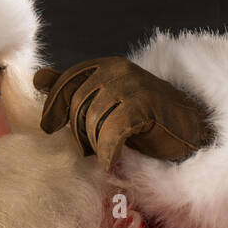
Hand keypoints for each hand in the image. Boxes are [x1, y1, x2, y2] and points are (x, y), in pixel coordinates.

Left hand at [34, 56, 213, 170]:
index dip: (55, 105)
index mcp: (106, 65)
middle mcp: (118, 70)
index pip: (68, 81)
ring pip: (94, 119)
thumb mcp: (107, 99)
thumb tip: (38, 78)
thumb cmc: (145, 118)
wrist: (189, 130)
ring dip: (95, 143)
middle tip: (86, 151)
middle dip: (78, 131)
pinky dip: (109, 152)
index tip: (48, 127)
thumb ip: (74, 88)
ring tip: (103, 155)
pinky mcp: (145, 108)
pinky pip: (113, 132)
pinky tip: (110, 162)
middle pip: (79, 103)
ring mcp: (133, 87)